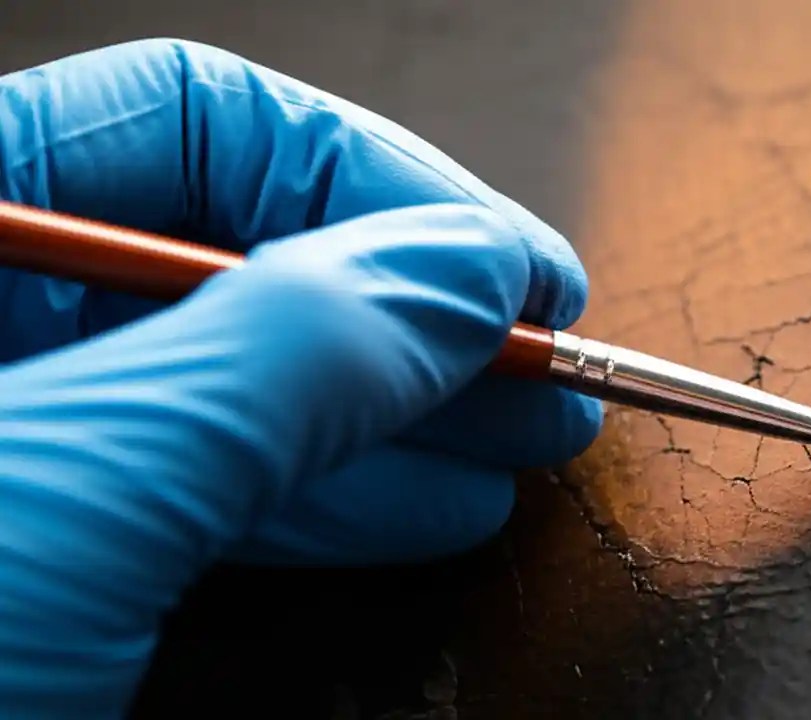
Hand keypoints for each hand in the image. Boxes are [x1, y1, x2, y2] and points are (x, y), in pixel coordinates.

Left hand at [0, 39, 601, 716]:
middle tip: (546, 349)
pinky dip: (343, 491)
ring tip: (527, 429)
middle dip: (418, 300)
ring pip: (252, 374)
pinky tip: (432, 501)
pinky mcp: (60, 545)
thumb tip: (465, 273)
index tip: (510, 265)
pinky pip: (224, 483)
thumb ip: (285, 357)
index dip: (379, 180)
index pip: (196, 120)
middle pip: (243, 245)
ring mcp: (29, 437)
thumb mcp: (71, 493)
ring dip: (408, 399)